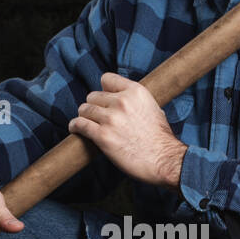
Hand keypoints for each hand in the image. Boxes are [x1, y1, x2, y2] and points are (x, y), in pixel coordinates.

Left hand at [67, 72, 186, 185]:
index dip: (104, 90)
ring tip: (86, 123)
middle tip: (97, 117)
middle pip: (93, 95)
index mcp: (135, 92)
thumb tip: (122, 98)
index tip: (104, 100)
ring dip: (84, 117)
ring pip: (84, 109)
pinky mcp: (102, 136)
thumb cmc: (160, 139)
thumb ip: (135, 100)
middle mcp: (122, 101)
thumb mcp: (153, 108)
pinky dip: (75, 126)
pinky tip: (76, 129)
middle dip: (94, 106)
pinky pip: (79, 124)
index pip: (106, 79)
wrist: (164, 160)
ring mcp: (111, 118)